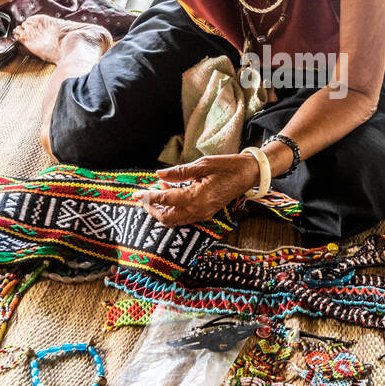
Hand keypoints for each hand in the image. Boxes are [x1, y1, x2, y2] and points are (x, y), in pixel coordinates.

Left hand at [130, 154, 258, 226]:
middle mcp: (198, 210)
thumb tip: (158, 175)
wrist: (248, 174)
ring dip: (162, 209)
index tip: (136, 194)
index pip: (166, 201)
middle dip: (152, 209)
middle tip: (144, 196)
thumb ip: (179, 172)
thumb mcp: (202, 164)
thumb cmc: (227, 166)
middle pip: (167, 218)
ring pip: (174, 220)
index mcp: (197, 197)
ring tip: (158, 191)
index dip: (149, 197)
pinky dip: (172, 209)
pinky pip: (183, 217)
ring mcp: (203, 214)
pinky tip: (170, 194)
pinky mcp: (205, 213)